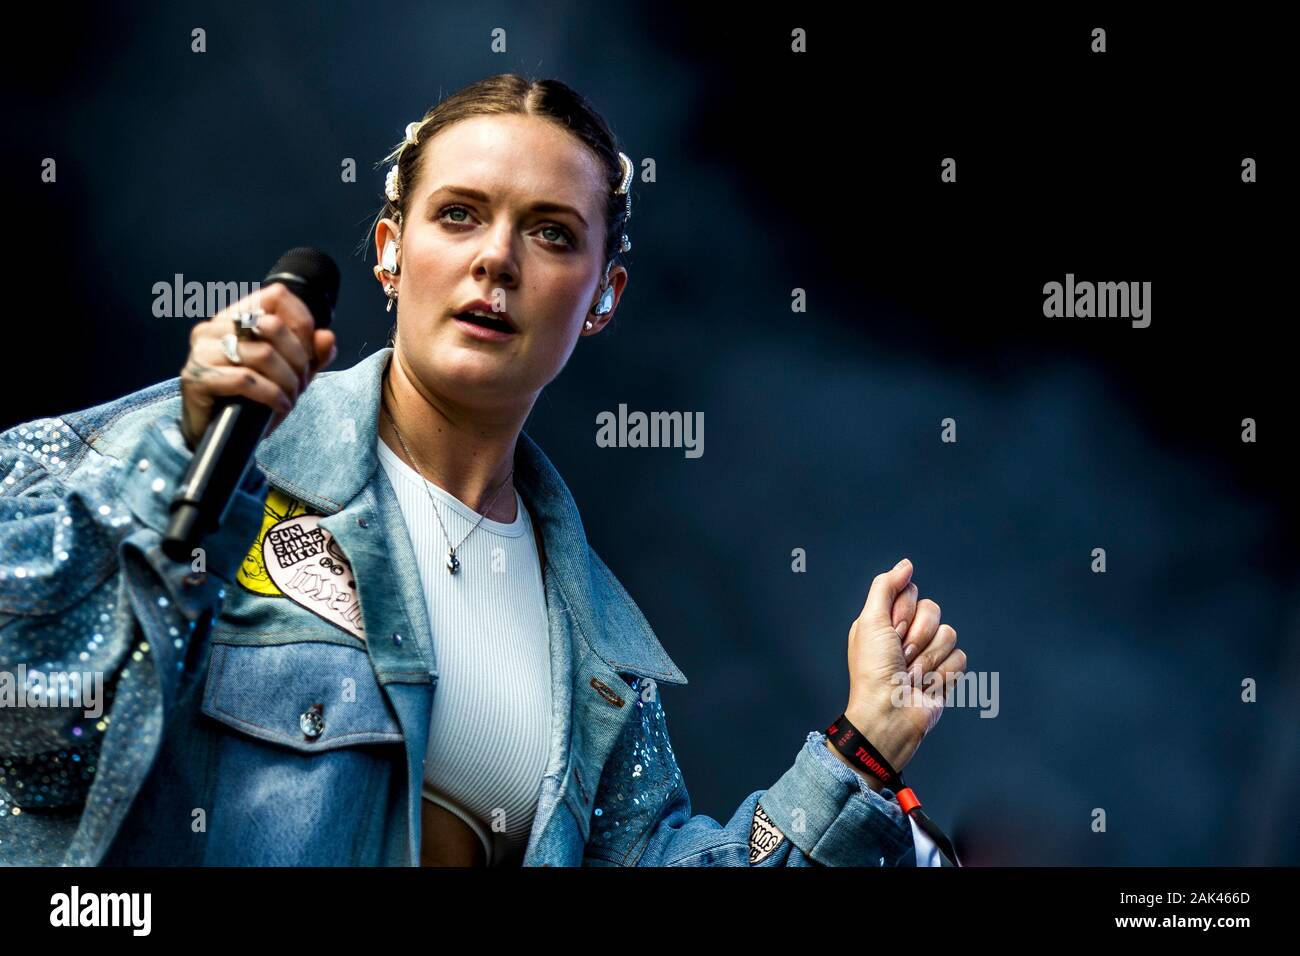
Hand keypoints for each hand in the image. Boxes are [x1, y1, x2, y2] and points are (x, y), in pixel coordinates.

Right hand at [179, 284, 337, 450]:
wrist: (213, 434)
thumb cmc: (248, 399)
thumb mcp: (287, 373)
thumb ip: (310, 354)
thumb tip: (327, 337)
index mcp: (234, 317)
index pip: (277, 295)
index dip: (302, 322)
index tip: (310, 352)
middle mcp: (214, 328)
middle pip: (273, 325)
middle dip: (298, 359)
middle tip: (301, 383)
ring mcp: (202, 351)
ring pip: (263, 354)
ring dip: (287, 381)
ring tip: (291, 398)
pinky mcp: (197, 378)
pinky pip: (246, 380)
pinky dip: (271, 395)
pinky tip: (279, 406)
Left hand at [839, 558, 965, 775]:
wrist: (889, 714)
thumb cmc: (873, 673)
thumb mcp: (870, 622)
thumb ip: (886, 587)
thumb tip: (906, 564)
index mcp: (887, 620)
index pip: (912, 593)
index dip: (903, 612)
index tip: (891, 632)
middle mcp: (908, 634)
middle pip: (933, 611)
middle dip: (917, 637)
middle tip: (901, 657)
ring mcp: (928, 654)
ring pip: (949, 634)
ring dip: (928, 659)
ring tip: (911, 676)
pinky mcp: (946, 673)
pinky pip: (960, 658)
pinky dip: (942, 675)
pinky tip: (925, 687)